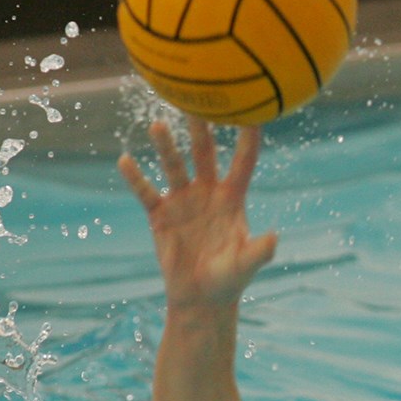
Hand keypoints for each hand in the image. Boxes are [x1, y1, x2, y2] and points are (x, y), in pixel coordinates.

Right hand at [118, 115, 278, 309]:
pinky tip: (125, 161)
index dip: (248, 139)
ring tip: (158, 125)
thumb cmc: (229, 280)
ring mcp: (182, 200)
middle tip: (197, 102)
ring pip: (174, 166)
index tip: (251, 112)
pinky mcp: (160, 214)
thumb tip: (275, 237)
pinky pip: (146, 191)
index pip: (243, 162)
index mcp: (232, 199)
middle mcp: (207, 192)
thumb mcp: (245, 265)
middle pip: (204, 153)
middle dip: (202, 129)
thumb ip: (259, 251)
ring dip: (166, 147)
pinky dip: (136, 177)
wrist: (201, 297)